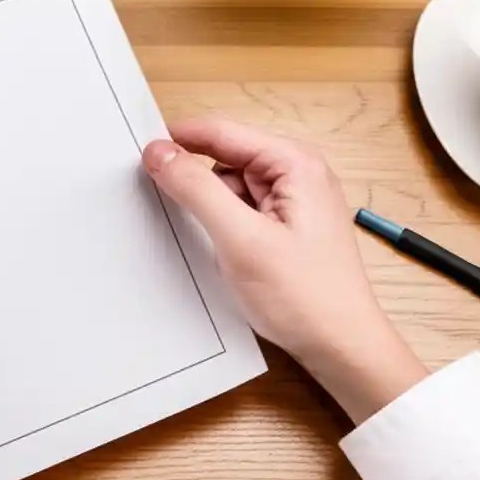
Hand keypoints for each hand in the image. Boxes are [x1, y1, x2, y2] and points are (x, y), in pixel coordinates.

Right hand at [142, 118, 426, 423]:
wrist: (342, 348)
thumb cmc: (306, 297)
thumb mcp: (240, 239)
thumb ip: (196, 189)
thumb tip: (160, 152)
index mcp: (295, 163)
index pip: (220, 132)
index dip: (176, 140)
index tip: (137, 155)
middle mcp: (297, 173)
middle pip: (223, 157)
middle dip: (193, 180)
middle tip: (166, 205)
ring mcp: (292, 201)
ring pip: (227, 187)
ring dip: (208, 208)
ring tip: (210, 242)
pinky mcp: (284, 226)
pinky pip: (239, 211)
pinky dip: (220, 225)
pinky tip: (220, 252)